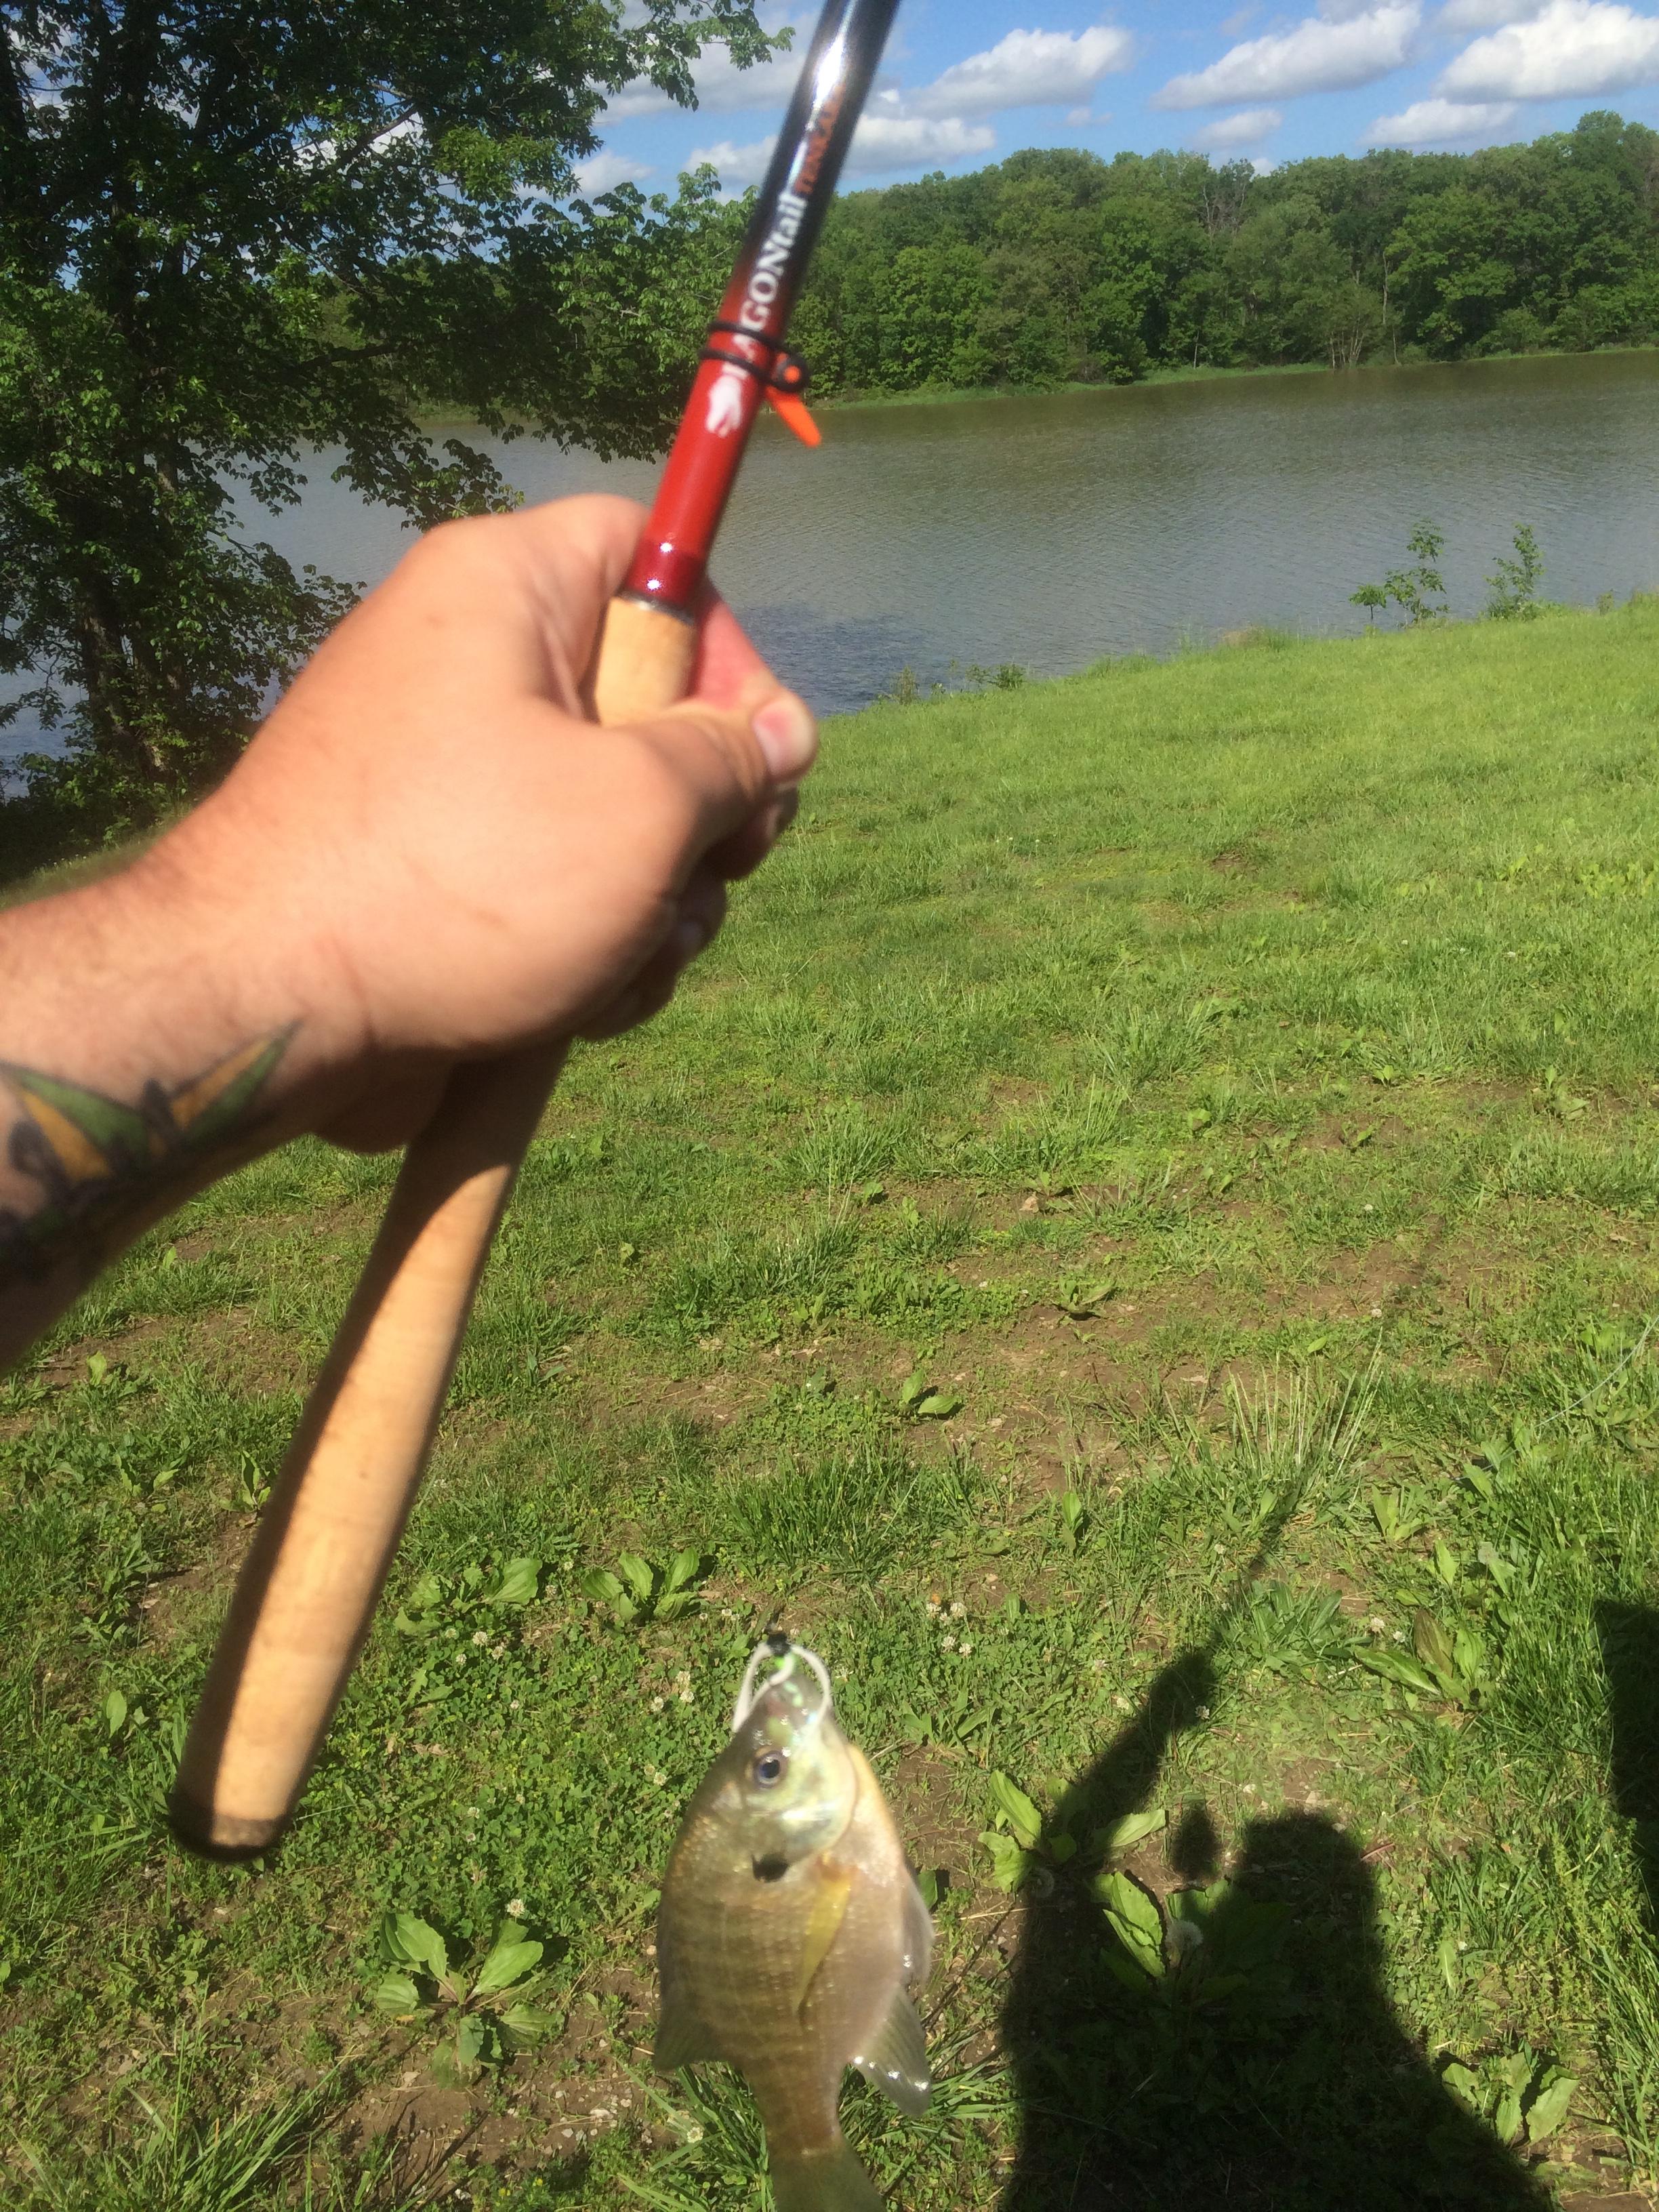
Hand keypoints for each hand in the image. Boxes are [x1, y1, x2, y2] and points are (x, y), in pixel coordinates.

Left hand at [153, 494, 815, 1146]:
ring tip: (623, 964)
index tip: (760, 742)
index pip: (648, 549)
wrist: (273, 1011)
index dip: (724, 638)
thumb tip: (783, 735)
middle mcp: (470, 666)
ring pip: (616, 819)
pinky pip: (558, 888)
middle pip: (649, 705)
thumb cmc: (458, 884)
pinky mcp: (443, 873)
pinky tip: (578, 1006)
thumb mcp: (641, 807)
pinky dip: (590, 947)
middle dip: (703, 811)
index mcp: (503, 590)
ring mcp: (452, 777)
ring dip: (657, 905)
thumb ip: (732, 757)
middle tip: (716, 870)